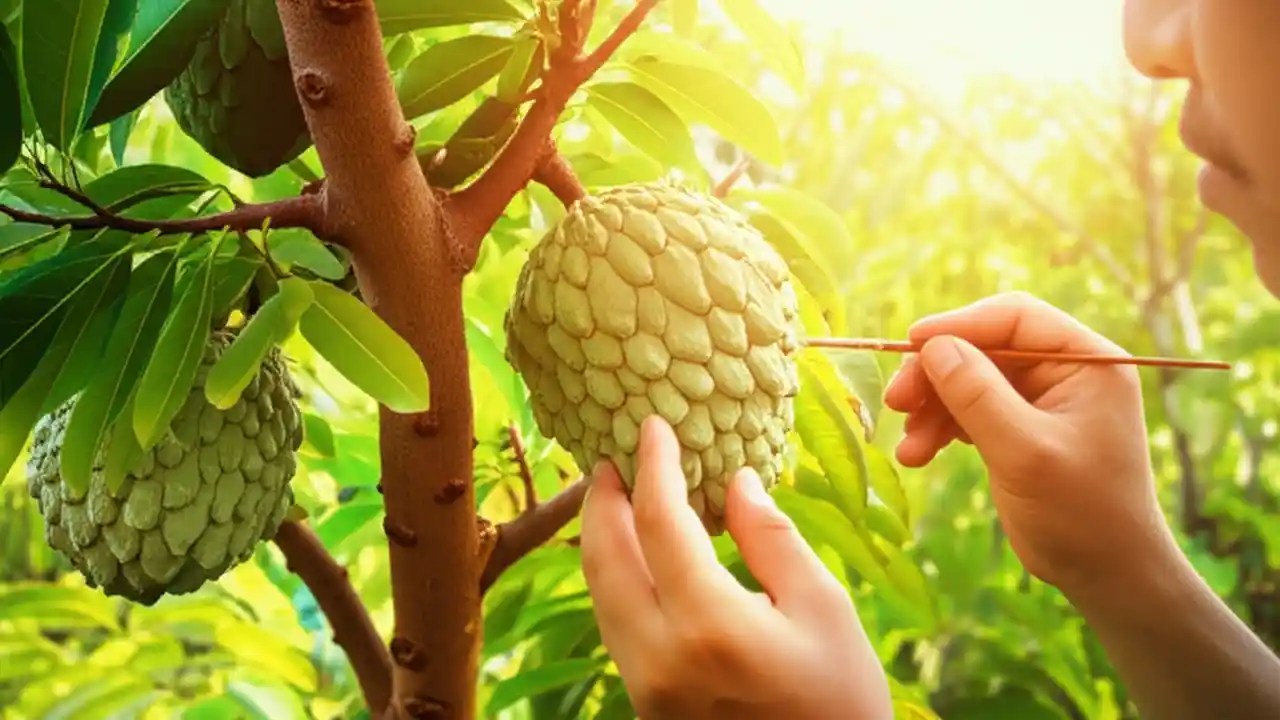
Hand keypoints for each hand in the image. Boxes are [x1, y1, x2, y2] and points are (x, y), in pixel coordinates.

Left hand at [580, 416, 891, 719]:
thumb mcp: (824, 608)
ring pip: (600, 594)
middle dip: (601, 501)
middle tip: (610, 459)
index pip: (660, 523)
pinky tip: (636, 555)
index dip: (654, 467)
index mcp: (710, 625)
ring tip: (614, 499)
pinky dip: (615, 578)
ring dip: (600, 539)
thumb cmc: (842, 699)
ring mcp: (645, 686)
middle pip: (605, 558)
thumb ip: (772, 539)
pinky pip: (615, 625)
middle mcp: (660, 656)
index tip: (653, 427)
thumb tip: (735, 482)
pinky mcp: (645, 704)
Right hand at [883, 292, 1175, 593]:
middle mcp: (1066, 372)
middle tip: (897, 402)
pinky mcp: (1021, 428)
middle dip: (937, 374)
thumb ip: (978, 395)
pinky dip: (942, 429)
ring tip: (909, 448)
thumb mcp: (1025, 452)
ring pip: (969, 380)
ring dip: (933, 409)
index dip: (960, 324)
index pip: (1015, 318)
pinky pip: (971, 411)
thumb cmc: (1081, 513)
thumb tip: (933, 346)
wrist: (1107, 574)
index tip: (912, 344)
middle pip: (984, 348)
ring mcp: (1042, 400)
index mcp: (1087, 361)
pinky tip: (917, 455)